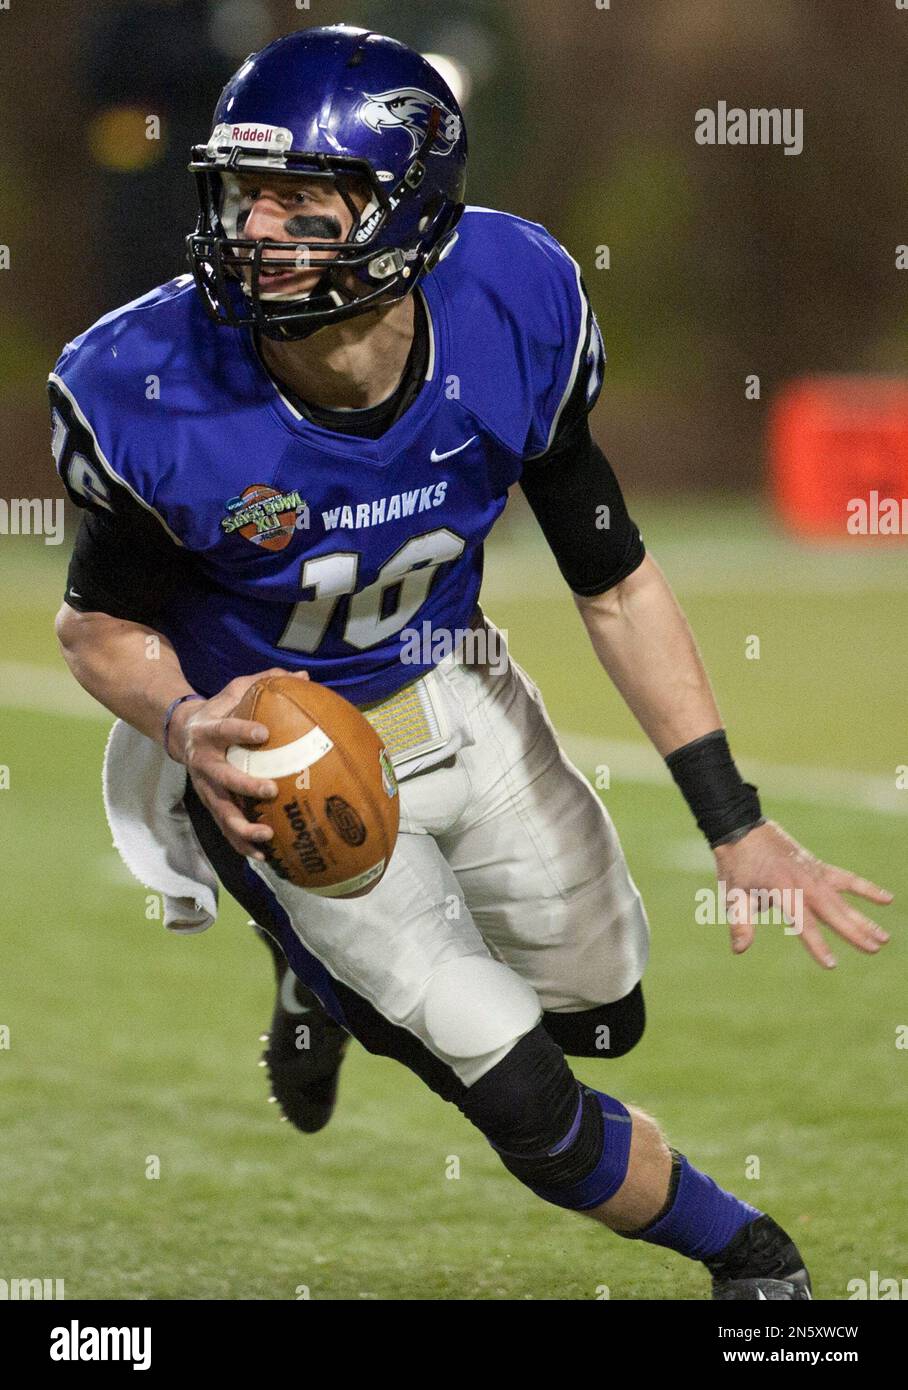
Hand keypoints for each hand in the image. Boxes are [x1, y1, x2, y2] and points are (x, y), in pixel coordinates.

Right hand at [169, 668, 309, 859]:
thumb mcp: (234, 690)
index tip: (263, 733)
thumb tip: (304, 677)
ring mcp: (206, 788)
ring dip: (242, 827)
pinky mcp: (211, 805)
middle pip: (223, 778)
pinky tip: (264, 856)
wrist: (181, 733)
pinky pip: (226, 829)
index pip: (225, 730)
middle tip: (271, 790)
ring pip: (222, 812)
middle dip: (245, 786)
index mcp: (210, 732)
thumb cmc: (218, 711)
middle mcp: (204, 763)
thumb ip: (264, 682)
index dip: (241, 731)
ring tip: (266, 836)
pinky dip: (242, 844)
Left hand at [713, 820, 892, 967]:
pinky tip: (887, 899)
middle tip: (874, 950)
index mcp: (781, 889)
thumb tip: (739, 950)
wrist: (742, 827)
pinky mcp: (818, 866)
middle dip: (853, 932)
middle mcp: (802, 882)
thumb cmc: (735, 865)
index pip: (802, 923)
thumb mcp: (732, 894)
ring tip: (884, 937)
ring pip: (843, 899)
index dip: (817, 944)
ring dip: (864, 918)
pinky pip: (846, 879)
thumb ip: (740, 923)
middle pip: (832, 912)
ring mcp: (813, 873)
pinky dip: (865, 888)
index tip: (831, 964)